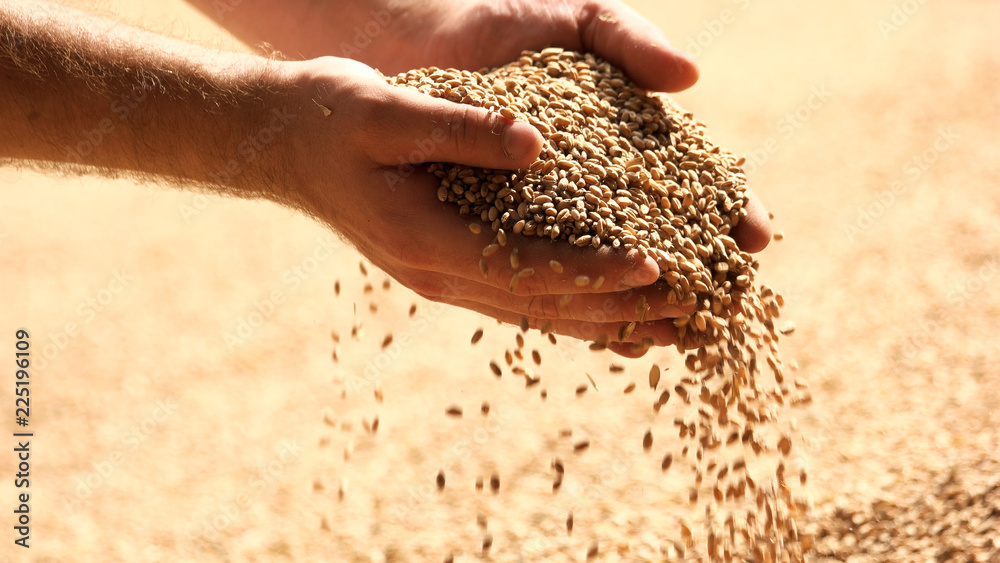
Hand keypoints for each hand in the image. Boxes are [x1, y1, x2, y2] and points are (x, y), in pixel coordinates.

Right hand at [280, 55, 770, 357]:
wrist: (282, 143)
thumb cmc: (330, 117)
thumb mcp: (385, 108)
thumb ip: (460, 128)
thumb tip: (537, 145)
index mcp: (425, 239)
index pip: (525, 267)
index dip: (594, 269)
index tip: (659, 266)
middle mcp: (439, 273)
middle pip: (543, 306)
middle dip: (620, 309)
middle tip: (694, 310)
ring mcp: (444, 277)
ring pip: (538, 313)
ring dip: (606, 319)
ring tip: (674, 325)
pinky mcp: (451, 265)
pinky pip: (521, 298)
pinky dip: (572, 307)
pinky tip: (614, 311)